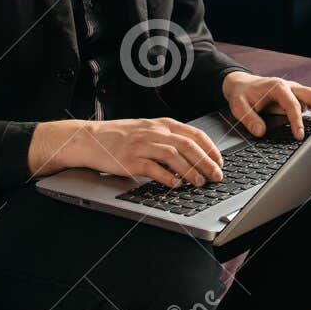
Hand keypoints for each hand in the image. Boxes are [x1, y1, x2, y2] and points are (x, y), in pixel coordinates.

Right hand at [27, 117, 224, 187]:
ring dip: (190, 170)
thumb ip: (169, 138)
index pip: (194, 134)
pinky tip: (175, 184)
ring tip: (199, 182)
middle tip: (216, 175)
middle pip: (188, 145)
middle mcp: (154, 132)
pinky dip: (167, 177)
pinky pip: (153, 168)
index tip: (219, 161)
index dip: (210, 148)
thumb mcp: (148, 130)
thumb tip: (194, 154)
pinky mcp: (131, 160)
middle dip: (206, 162)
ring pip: (173, 155)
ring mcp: (142, 145)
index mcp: (161, 124)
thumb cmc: (121, 136)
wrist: (91, 139)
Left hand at [221, 71, 310, 140]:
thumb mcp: (239, 107)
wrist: (243, 84)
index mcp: (277, 87)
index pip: (294, 104)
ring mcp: (298, 90)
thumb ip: (249, 119)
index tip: (299, 136)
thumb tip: (260, 132)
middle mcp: (291, 86)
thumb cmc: (242, 95)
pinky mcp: (300, 96)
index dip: (298, 121)